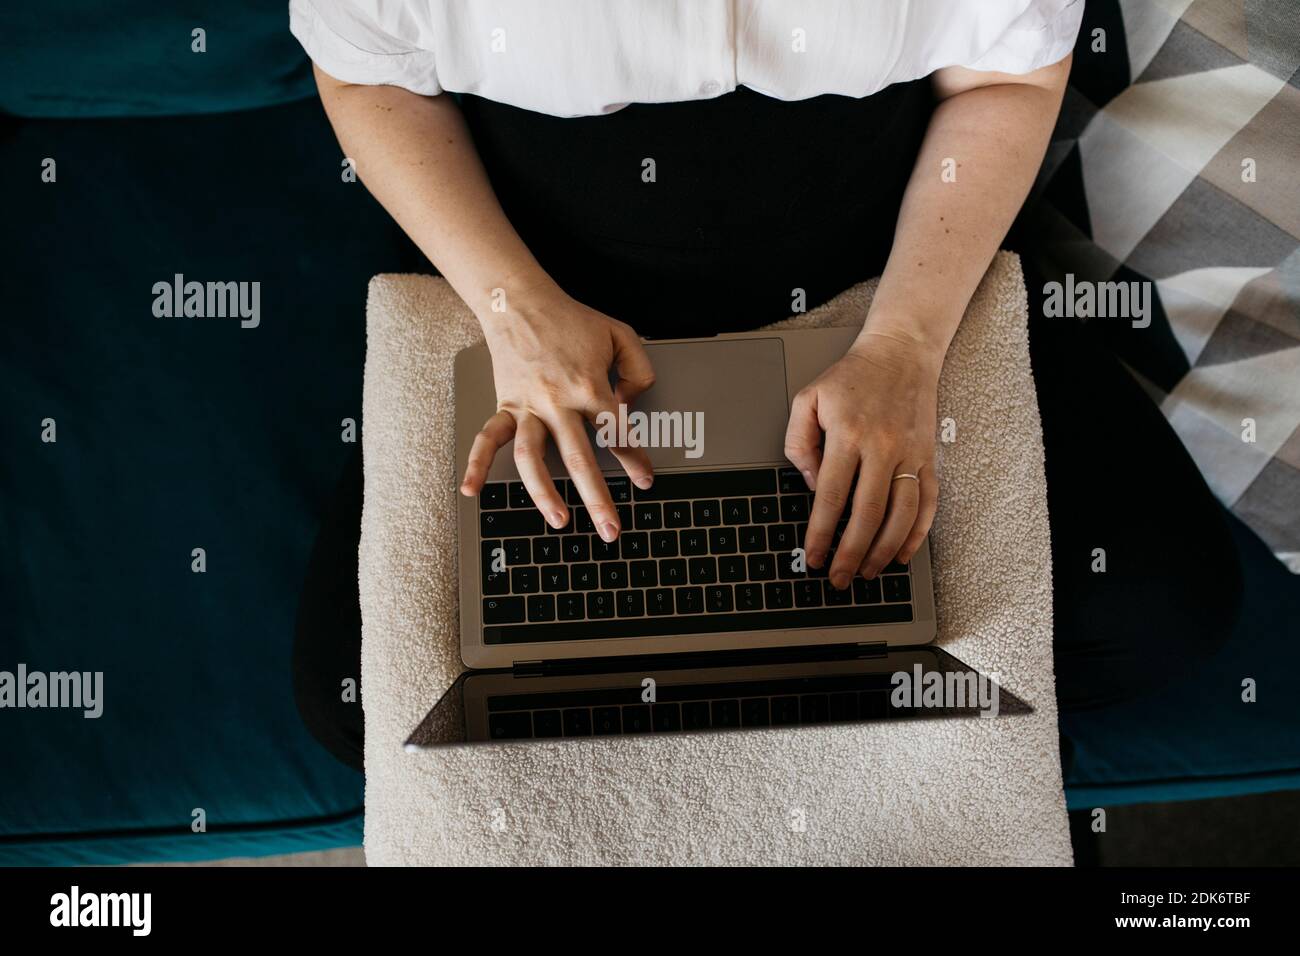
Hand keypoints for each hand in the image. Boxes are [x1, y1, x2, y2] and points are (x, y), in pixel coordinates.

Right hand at [459, 286, 654, 541]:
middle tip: (611, 529)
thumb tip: (631, 406)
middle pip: (580, 459)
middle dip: (597, 498)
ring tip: (558, 521)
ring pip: (534, 457)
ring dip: (544, 493)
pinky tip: (471, 490)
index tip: (644, 481)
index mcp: (589, 386)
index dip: (635, 459)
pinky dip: (477, 464)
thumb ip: (639, 371)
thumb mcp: (621, 334)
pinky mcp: (505, 405)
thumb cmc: (571, 319)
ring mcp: (528, 406)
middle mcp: (557, 401)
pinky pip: (489, 438)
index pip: (618, 433)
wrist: (519, 301)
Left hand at [783, 329, 940, 587]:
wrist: (901, 352)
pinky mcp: (928, 457)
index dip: (821, 533)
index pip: (831, 496)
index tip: (814, 556)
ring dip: (883, 550)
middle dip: (851, 553)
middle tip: (839, 578)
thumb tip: (812, 485)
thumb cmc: (852, 378)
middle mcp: (883, 446)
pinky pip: (927, 503)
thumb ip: (799, 442)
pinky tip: (901, 553)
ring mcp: (910, 454)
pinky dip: (917, 533)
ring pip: (901, 515)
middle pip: (867, 514)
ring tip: (867, 572)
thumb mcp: (808, 398)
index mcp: (848, 434)